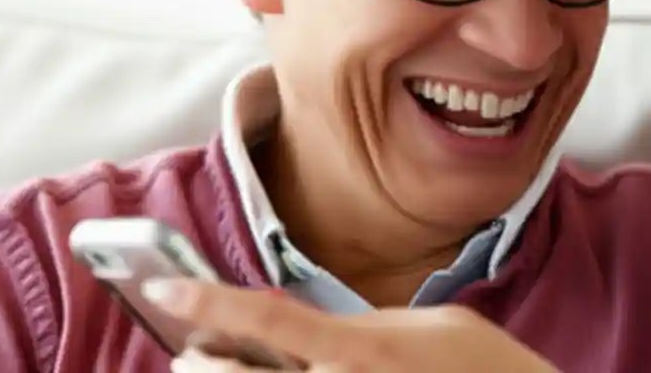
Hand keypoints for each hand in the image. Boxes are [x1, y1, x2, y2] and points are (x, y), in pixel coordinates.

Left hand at [142, 278, 558, 372]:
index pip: (267, 318)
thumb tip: (320, 329)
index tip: (164, 286)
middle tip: (188, 351)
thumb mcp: (434, 325)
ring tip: (211, 369)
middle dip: (202, 363)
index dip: (206, 299)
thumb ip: (368, 323)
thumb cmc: (486, 369)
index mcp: (361, 350)